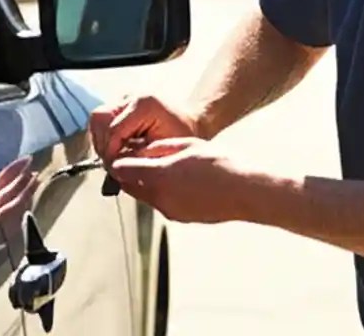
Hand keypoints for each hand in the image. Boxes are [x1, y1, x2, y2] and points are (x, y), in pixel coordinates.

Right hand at [89, 94, 199, 165]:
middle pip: (99, 118)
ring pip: (98, 118)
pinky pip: (104, 119)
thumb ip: (138, 156)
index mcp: (143, 103)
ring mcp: (125, 98)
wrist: (192, 122)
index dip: (111, 152)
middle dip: (103, 144)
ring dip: (102, 140)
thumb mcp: (162, 148)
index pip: (113, 129)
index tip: (113, 168)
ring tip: (114, 157)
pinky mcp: (122, 104)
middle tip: (111, 162)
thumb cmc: (183, 135)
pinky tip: (117, 149)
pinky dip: (106, 135)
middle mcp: (131, 96)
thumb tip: (115, 166)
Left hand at [109, 137, 261, 223]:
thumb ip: (160, 148)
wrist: (244, 191)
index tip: (121, 154)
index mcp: (159, 176)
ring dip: (145, 184)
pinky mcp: (180, 217)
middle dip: (129, 175)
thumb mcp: (188, 145)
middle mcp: (160, 197)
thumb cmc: (220, 164)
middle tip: (134, 161)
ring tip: (160, 169)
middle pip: (130, 187)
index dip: (119, 161)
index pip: (123, 171)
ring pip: (146, 197)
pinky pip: (162, 204)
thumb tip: (144, 150)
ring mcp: (170, 210)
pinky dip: (161, 193)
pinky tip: (177, 182)